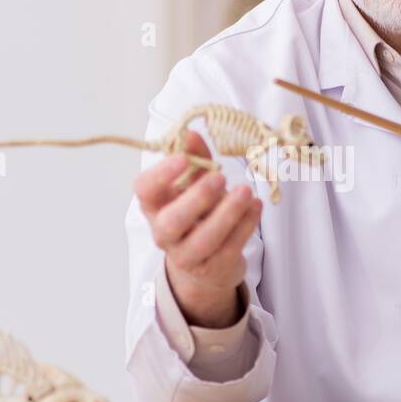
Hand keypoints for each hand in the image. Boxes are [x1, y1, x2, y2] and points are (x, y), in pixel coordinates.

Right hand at [133, 131, 262, 327]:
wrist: (206, 264)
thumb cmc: (198, 213)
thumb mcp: (193, 183)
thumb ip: (194, 158)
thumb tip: (190, 133)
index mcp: (155, 206)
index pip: (144, 190)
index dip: (161, 174)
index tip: (184, 158)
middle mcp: (164, 233)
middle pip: (172, 221)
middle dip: (197, 198)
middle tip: (220, 177)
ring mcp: (188, 255)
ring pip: (204, 240)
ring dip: (227, 213)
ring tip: (246, 192)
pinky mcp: (214, 268)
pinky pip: (230, 248)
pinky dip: (245, 225)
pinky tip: (255, 206)